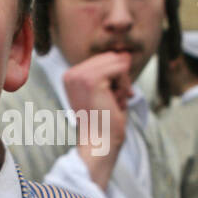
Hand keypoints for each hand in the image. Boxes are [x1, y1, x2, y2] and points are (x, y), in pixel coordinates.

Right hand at [63, 52, 132, 190]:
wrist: (99, 143)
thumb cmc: (105, 122)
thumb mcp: (108, 91)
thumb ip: (114, 71)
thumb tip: (126, 54)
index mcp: (71, 76)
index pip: (104, 59)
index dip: (116, 77)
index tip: (111, 98)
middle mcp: (72, 73)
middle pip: (111, 57)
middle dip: (121, 78)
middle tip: (115, 100)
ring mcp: (80, 75)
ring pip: (117, 61)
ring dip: (123, 83)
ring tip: (114, 101)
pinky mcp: (92, 80)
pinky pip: (121, 69)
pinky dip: (125, 85)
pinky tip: (117, 100)